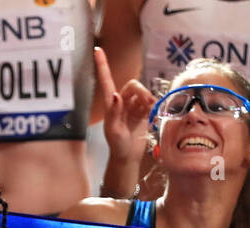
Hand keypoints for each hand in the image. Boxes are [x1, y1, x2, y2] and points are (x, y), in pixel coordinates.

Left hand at [96, 47, 155, 162]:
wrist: (128, 157)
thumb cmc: (117, 145)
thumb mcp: (113, 131)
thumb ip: (114, 112)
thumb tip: (116, 95)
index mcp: (111, 104)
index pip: (106, 80)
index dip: (102, 65)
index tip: (97, 49)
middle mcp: (122, 102)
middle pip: (133, 85)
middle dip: (141, 91)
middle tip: (148, 102)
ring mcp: (133, 106)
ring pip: (142, 92)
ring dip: (147, 97)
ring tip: (150, 108)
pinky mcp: (143, 112)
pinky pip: (150, 100)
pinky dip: (152, 104)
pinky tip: (151, 113)